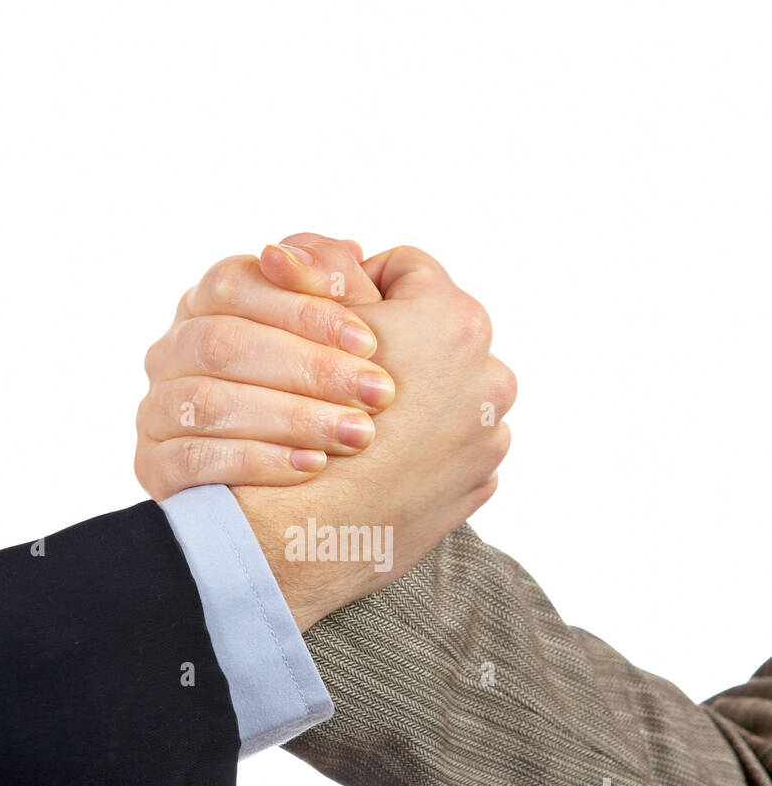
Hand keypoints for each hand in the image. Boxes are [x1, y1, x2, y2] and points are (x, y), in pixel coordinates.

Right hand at [135, 248, 395, 497]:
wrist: (284, 493)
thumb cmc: (321, 393)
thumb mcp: (336, 336)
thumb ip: (340, 290)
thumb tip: (350, 249)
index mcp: (206, 304)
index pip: (235, 285)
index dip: (302, 309)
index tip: (369, 341)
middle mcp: (172, 350)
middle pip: (224, 344)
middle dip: (309, 368)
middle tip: (376, 392)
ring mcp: (157, 408)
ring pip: (210, 403)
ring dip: (292, 418)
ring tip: (356, 434)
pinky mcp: (154, 464)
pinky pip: (196, 458)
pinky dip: (258, 460)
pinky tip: (313, 466)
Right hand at [234, 234, 516, 629]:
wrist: (300, 534)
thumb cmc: (297, 424)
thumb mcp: (305, 328)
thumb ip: (325, 279)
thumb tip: (324, 251)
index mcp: (455, 320)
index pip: (404, 269)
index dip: (356, 291)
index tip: (327, 323)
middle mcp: (489, 374)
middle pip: (435, 333)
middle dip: (395, 348)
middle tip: (342, 375)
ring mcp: (489, 434)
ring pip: (446, 392)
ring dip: (414, 400)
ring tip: (360, 424)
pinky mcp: (479, 483)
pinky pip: (451, 445)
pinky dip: (423, 448)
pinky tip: (380, 462)